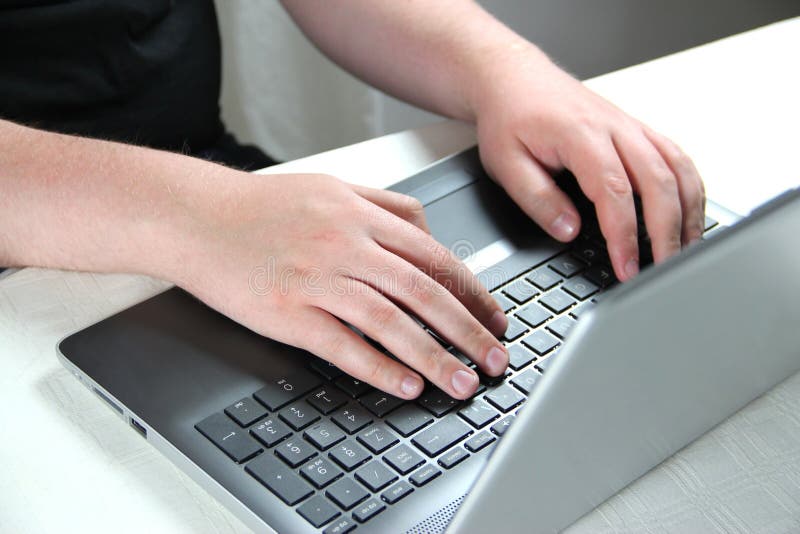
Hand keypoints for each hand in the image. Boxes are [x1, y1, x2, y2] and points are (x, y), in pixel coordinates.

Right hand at [169, 172, 507, 399]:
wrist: (196, 216)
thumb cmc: (262, 206)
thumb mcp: (333, 187)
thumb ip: (387, 206)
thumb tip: (430, 233)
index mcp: (361, 214)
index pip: (436, 257)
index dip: (473, 293)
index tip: (494, 319)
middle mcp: (346, 244)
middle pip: (425, 292)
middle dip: (468, 331)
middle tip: (496, 360)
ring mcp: (317, 279)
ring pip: (392, 322)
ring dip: (434, 357)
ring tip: (462, 383)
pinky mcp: (287, 312)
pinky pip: (344, 345)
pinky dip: (380, 368)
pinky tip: (405, 385)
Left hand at [472, 46, 704, 280]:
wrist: (513, 78)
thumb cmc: (509, 117)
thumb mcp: (505, 163)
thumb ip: (537, 198)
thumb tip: (568, 231)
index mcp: (580, 134)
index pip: (614, 191)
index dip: (625, 235)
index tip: (627, 267)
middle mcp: (614, 127)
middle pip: (659, 181)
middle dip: (667, 232)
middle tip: (664, 270)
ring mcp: (630, 126)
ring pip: (678, 168)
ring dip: (688, 212)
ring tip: (685, 251)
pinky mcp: (636, 129)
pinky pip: (676, 158)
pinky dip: (690, 189)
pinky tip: (689, 215)